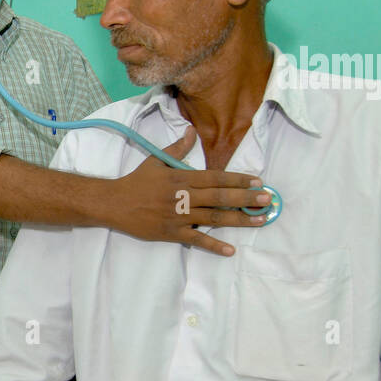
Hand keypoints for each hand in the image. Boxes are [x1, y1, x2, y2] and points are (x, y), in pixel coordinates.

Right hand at [115, 127, 271, 255]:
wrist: (113, 203)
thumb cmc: (136, 182)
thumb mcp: (156, 161)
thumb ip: (177, 148)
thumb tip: (192, 131)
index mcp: (181, 178)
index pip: (215, 178)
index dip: (237, 180)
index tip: (257, 181)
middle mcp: (183, 197)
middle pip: (220, 198)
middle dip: (246, 199)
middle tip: (267, 200)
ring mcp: (178, 217)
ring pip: (213, 218)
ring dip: (238, 219)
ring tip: (259, 220)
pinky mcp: (172, 233)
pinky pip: (196, 240)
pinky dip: (214, 245)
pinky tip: (231, 250)